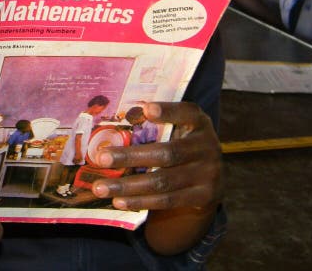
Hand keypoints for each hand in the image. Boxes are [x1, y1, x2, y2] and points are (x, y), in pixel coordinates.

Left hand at [91, 102, 222, 211]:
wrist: (210, 177)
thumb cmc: (180, 143)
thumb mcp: (177, 128)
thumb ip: (154, 125)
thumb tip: (108, 128)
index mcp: (199, 122)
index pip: (186, 113)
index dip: (168, 111)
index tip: (146, 109)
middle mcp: (206, 146)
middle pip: (166, 153)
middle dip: (130, 156)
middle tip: (101, 157)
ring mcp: (208, 173)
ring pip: (162, 181)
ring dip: (128, 186)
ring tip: (100, 187)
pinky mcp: (203, 196)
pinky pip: (167, 200)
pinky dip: (140, 201)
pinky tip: (118, 201)